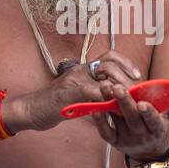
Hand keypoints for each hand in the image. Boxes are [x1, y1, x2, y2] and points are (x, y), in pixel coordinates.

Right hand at [10, 51, 142, 132]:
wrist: (31, 110)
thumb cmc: (56, 105)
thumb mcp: (79, 97)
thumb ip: (96, 93)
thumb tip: (116, 98)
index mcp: (84, 69)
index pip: (109, 56)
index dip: (126, 63)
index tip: (137, 76)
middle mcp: (80, 70)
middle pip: (110, 64)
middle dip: (127, 77)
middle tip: (136, 91)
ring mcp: (74, 79)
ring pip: (104, 76)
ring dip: (119, 87)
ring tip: (127, 100)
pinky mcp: (69, 92)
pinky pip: (93, 91)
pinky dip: (106, 98)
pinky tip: (114, 107)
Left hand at [92, 81, 168, 159]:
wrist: (149, 153)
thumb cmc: (160, 129)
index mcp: (157, 129)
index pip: (153, 120)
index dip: (148, 113)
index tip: (142, 103)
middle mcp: (141, 135)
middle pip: (132, 118)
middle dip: (125, 102)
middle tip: (118, 87)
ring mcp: (127, 139)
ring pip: (117, 121)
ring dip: (109, 104)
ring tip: (105, 87)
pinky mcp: (114, 141)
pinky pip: (105, 132)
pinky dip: (99, 121)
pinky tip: (95, 108)